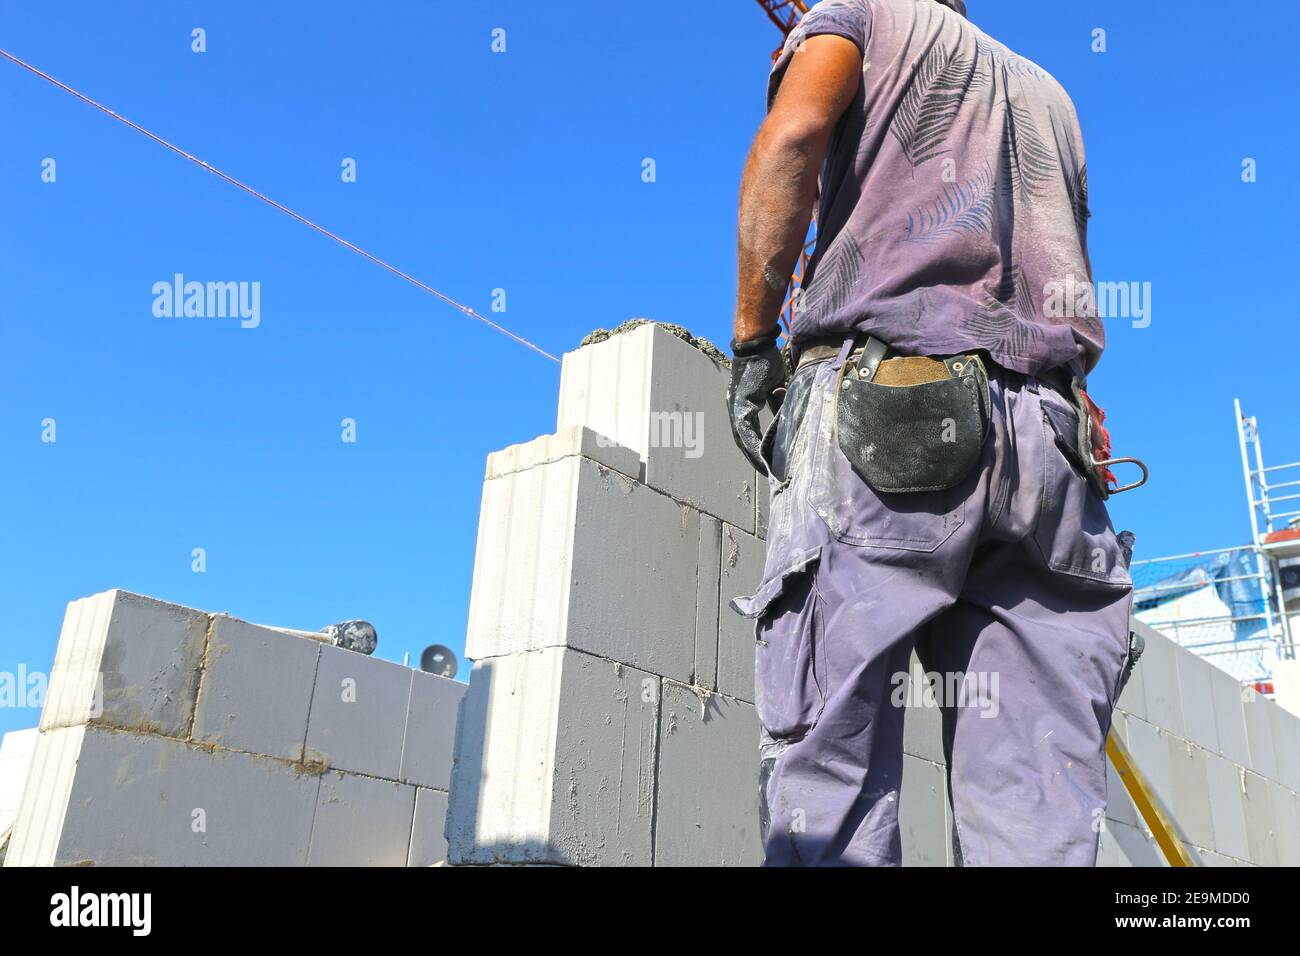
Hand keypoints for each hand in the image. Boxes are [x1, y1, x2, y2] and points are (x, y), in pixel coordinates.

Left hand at [727, 332, 785, 473]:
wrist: (757, 343)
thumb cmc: (765, 361)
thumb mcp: (773, 387)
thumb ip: (776, 403)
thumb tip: (784, 417)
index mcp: (742, 405)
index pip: (747, 433)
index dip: (755, 449)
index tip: (766, 463)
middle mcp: (735, 408)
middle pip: (742, 440)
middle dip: (754, 458)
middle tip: (766, 473)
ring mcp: (736, 406)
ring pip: (742, 438)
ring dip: (753, 455)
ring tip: (765, 469)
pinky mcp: (741, 403)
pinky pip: (745, 428)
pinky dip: (753, 443)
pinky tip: (761, 455)